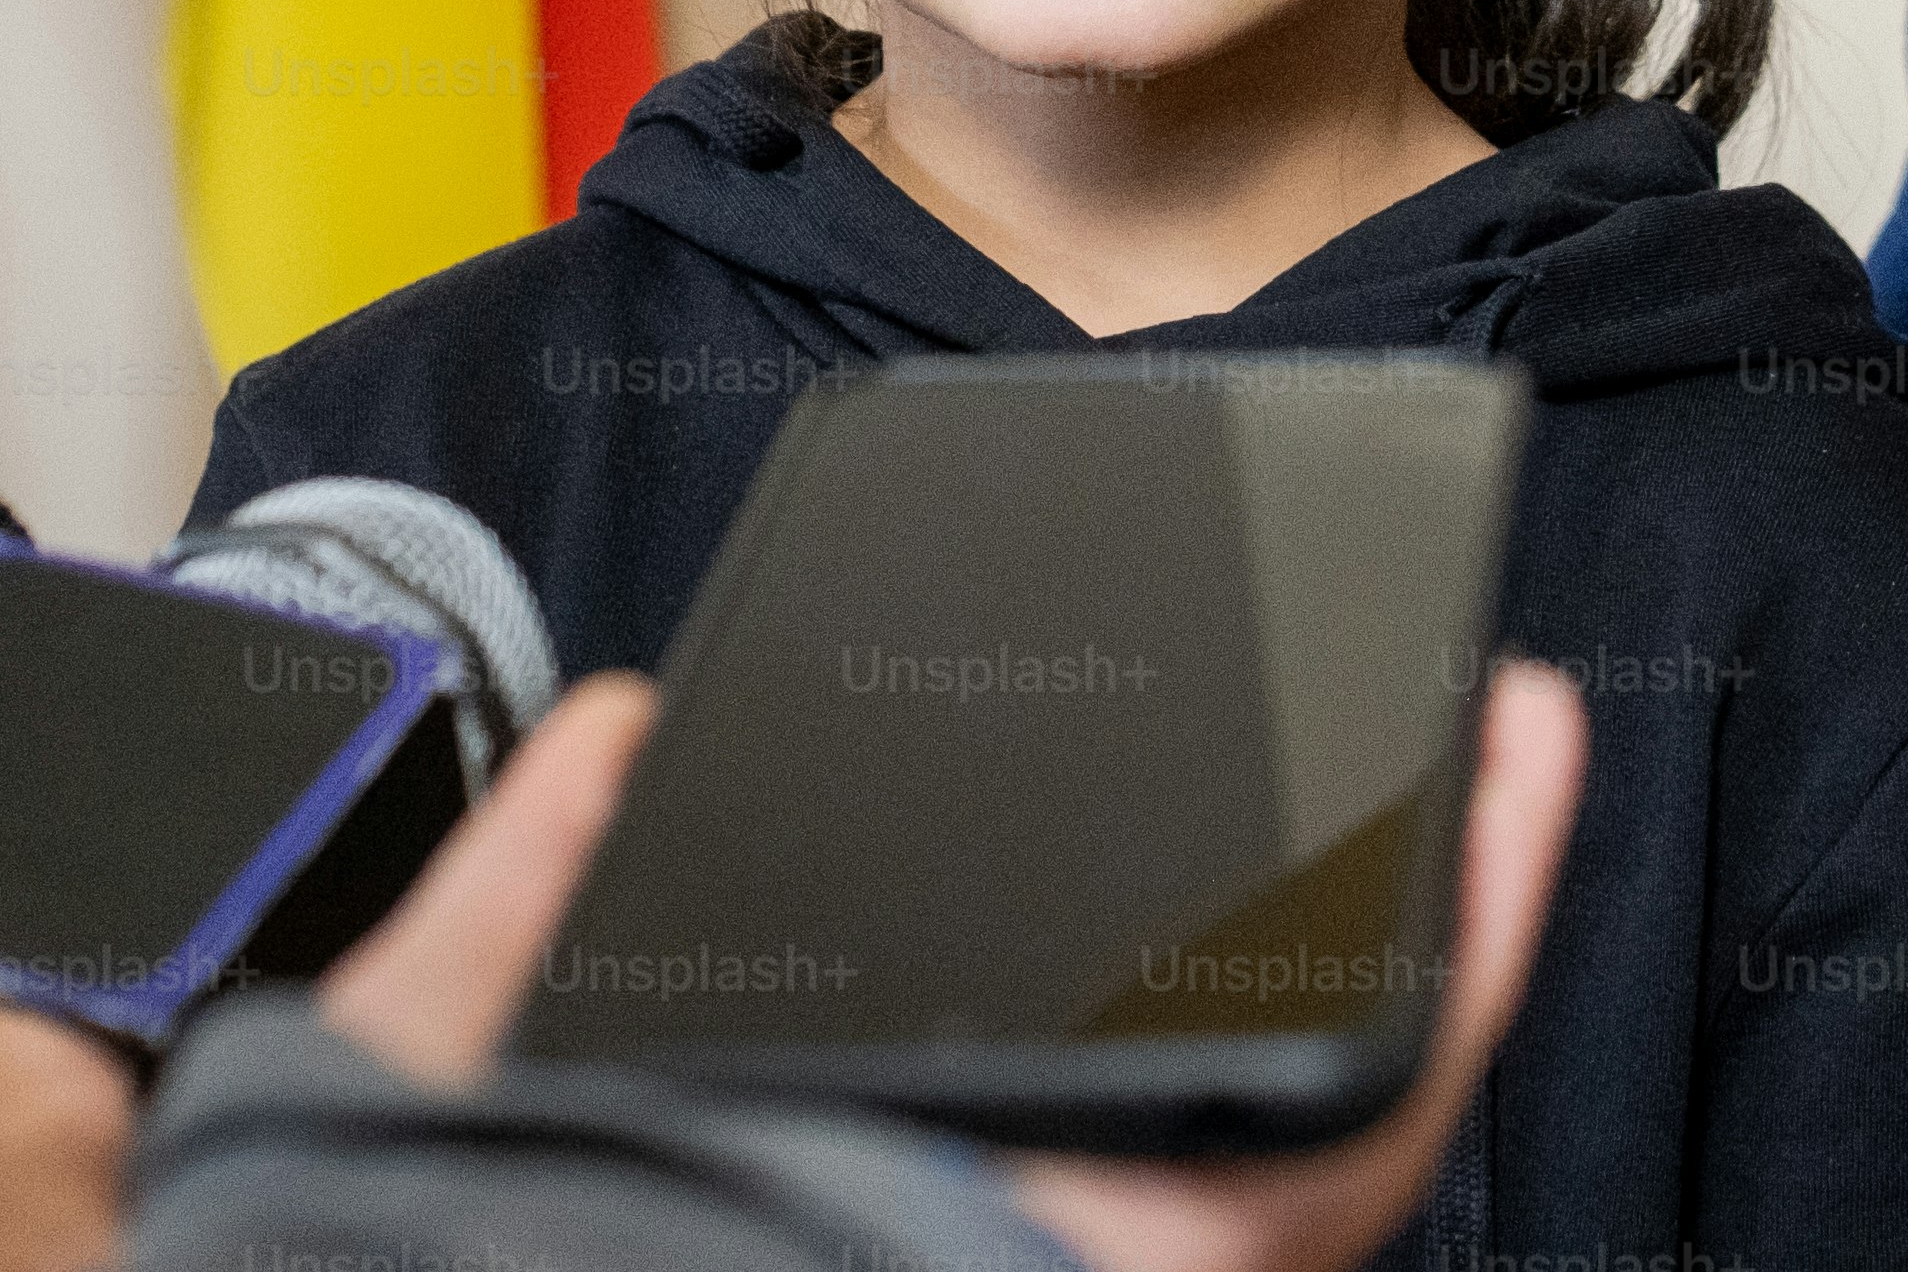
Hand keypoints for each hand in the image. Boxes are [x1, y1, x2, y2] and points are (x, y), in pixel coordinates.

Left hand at [313, 657, 1596, 1271]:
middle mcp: (949, 1204)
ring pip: (1314, 1080)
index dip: (1102, 876)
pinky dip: (1452, 968)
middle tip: (1398, 691)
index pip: (996, 1018)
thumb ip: (519, 903)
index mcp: (809, 1161)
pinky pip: (1346, 1141)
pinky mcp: (1156, 1269)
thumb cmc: (407, 1255)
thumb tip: (621, 735)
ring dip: (1439, 887)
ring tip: (1499, 716)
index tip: (1158, 709)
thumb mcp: (417, 1060)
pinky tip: (1497, 794)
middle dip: (1328, 871)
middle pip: (1198, 1041)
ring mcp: (1059, 1236)